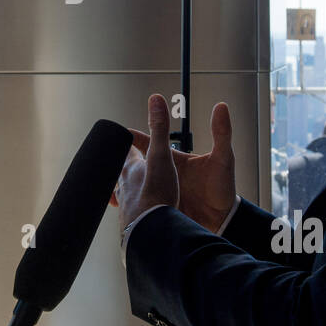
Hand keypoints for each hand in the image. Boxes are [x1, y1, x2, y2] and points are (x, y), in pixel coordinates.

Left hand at [112, 95, 179, 230]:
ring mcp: (125, 205)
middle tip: (126, 158)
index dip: (129, 140)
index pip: (128, 149)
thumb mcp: (162, 157)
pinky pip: (128, 212)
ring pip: (121, 191)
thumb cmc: (157, 195)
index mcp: (131, 168)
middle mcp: (123, 186)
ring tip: (126, 185)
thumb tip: (155, 100)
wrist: (151, 235)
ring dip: (125, 186)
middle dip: (125, 163)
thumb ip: (160, 129)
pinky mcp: (130, 224)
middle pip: (121, 170)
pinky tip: (133, 215)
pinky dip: (131, 208)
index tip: (127, 135)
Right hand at [112, 100, 235, 232]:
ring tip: (104, 186)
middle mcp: (164, 173)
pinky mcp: (159, 207)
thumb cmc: (224, 187)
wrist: (224, 219)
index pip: (148, 143)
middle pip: (135, 164)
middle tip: (101, 159)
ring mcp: (161, 191)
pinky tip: (118, 206)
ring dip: (119, 184)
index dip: (132, 137)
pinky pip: (138, 204)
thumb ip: (221, 133)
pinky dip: (126, 203)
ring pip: (133, 185)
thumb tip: (221, 106)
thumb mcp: (223, 158)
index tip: (118, 132)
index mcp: (175, 159)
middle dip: (117, 161)